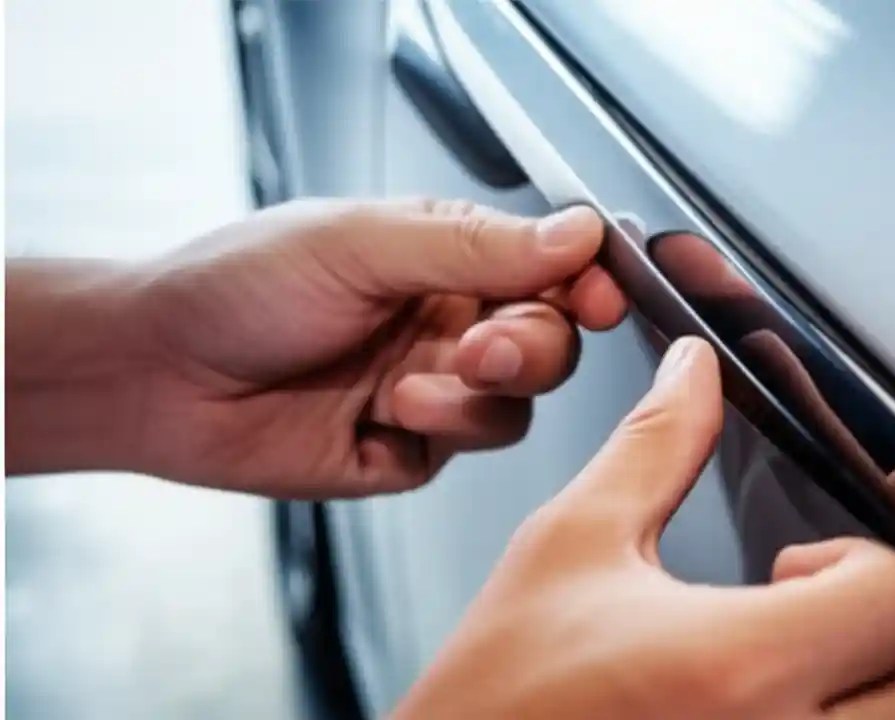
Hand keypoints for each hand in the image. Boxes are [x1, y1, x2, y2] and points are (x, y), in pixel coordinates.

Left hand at [5, 199, 624, 495]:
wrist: (156, 374)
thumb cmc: (236, 286)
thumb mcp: (362, 245)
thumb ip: (477, 247)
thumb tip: (576, 233)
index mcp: (444, 255)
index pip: (550, 266)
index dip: (587, 282)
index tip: (599, 295)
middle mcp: (446, 321)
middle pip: (550, 342)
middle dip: (529, 348)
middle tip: (483, 348)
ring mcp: (432, 387)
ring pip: (518, 404)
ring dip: (477, 398)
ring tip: (409, 388)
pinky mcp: (408, 447)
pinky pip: (466, 448)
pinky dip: (438, 432)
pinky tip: (381, 414)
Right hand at [394, 338, 894, 719]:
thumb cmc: (495, 695)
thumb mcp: (570, 545)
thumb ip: (653, 448)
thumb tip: (693, 370)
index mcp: (739, 665)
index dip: (874, 566)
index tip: (804, 568)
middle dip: (891, 642)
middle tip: (807, 625)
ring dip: (879, 701)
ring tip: (790, 675)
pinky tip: (766, 713)